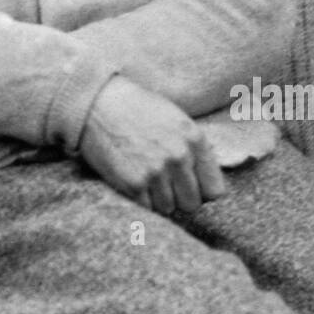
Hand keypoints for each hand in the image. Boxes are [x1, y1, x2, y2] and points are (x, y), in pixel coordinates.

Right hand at [80, 76, 226, 215]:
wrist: (98, 104)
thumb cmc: (137, 109)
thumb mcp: (176, 119)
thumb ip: (195, 148)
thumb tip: (207, 179)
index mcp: (194, 139)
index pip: (215, 191)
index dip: (202, 191)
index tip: (190, 186)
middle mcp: (179, 156)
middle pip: (192, 204)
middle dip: (179, 197)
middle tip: (164, 182)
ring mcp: (156, 172)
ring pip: (169, 209)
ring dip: (158, 199)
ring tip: (145, 177)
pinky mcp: (133, 184)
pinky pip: (147, 210)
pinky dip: (141, 201)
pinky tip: (133, 181)